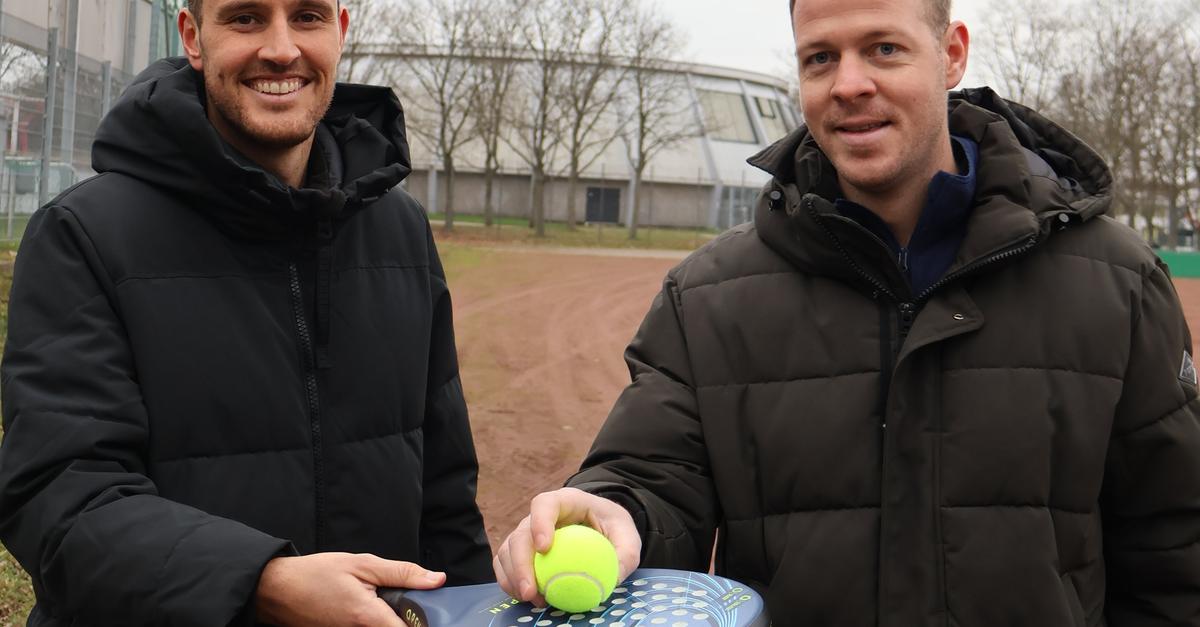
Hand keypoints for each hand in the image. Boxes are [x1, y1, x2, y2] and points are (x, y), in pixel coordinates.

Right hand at [255, 552, 445, 625]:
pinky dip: (375, 620)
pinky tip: (366, 606)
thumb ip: (402, 573)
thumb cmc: (315, 575)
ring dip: (389, 618)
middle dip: (407, 617)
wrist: (277, 590)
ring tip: (378, 600)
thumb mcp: (362, 564)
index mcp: (368, 618)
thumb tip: (436, 579)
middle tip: (402, 599)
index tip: (431, 610)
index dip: (425, 621)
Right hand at [493, 487, 641, 605]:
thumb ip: (625, 555)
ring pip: (508, 550)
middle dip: (520, 563)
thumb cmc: (613, 527)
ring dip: (513, 577)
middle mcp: (539, 515)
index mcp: (565, 501)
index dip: (539, 523)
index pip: (544, 504)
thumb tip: (612, 579)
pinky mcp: (522, 551)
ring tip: (532, 599)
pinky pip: (506, 565)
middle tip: (530, 591)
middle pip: (520, 533)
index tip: (544, 549)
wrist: (602, 528)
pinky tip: (528, 598)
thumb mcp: (628, 536)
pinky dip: (511, 583)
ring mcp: (528, 532)